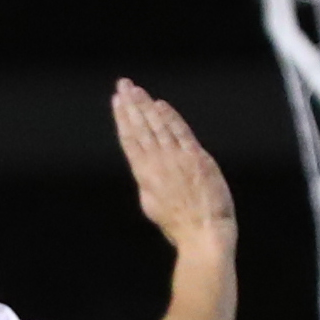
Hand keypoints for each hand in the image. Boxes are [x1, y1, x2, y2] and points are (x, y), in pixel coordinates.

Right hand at [112, 80, 234, 249]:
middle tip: (122, 84)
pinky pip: (179, 133)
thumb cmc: (181, 226)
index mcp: (145, 178)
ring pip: (156, 127)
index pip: (130, 141)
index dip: (123, 119)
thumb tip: (145, 170)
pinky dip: (169, 118)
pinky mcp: (195, 159)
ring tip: (135, 88)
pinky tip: (159, 104)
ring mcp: (176, 161)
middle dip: (130, 105)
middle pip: (140, 129)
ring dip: (145, 106)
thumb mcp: (156, 207)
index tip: (117, 102)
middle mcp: (157, 166)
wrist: (203, 234)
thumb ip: (150, 183)